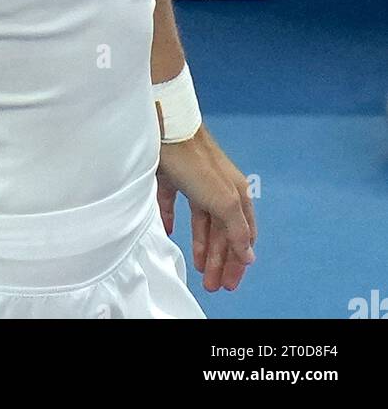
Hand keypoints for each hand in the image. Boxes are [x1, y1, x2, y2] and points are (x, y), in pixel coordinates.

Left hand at [156, 124, 256, 292]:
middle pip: (222, 232)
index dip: (239, 260)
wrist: (166, 130)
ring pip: (201, 222)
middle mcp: (219, 189)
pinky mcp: (172, 177)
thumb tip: (249, 255)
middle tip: (213, 286)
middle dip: (220, 260)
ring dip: (202, 247)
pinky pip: (174, 204)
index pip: (244, 235)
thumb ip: (237, 229)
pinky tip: (170, 233)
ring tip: (198, 269)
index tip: (231, 283)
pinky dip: (174, 220)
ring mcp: (196, 183)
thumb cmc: (198, 165)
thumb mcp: (224, 201)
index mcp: (237, 194)